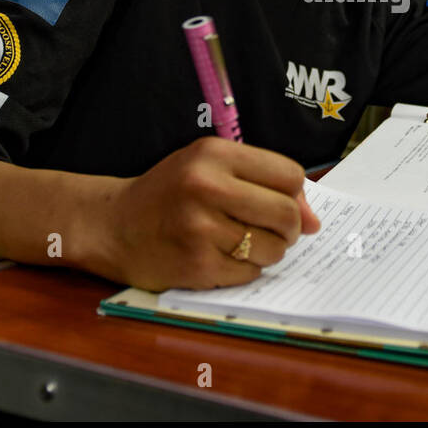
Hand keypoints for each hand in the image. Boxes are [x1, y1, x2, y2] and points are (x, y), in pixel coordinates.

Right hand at [92, 136, 320, 290]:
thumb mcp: (210, 169)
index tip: (280, 203)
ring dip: (267, 252)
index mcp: (214, 154)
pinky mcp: (196, 264)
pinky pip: (250, 273)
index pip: (289, 175)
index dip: (294, 195)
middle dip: (289, 228)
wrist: (112, 225)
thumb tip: (315, 221)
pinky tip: (220, 257)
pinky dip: (245, 270)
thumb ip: (263, 183)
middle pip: (287, 214)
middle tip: (271, 230)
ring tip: (241, 243)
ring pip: (273, 248)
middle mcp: (207, 187)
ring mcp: (201, 228)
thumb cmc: (170, 194)